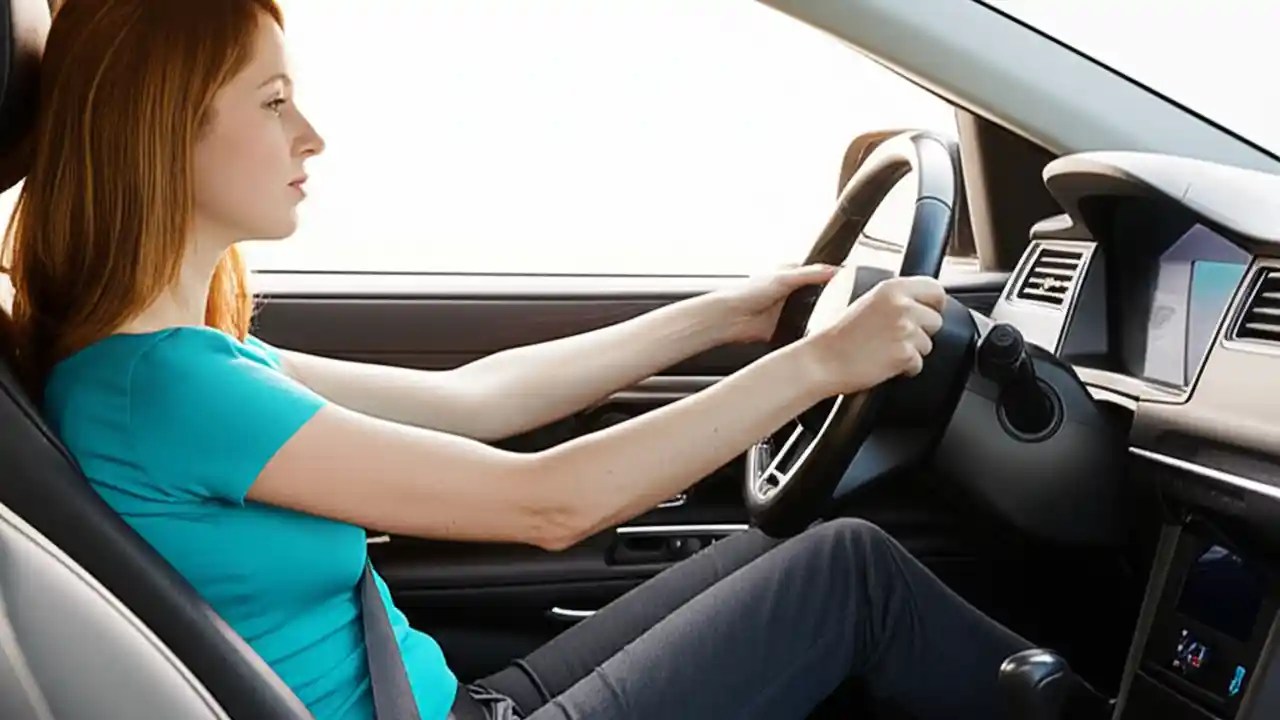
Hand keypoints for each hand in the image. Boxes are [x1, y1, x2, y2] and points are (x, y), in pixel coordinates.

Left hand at [710, 264, 839, 343]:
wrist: (731, 318)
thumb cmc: (747, 293)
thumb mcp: (783, 278)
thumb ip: (809, 274)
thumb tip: (834, 270)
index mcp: (789, 274)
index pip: (817, 273)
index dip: (832, 277)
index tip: (850, 280)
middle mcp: (790, 292)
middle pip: (817, 295)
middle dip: (828, 299)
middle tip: (844, 303)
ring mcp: (788, 310)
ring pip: (812, 313)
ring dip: (818, 316)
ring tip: (833, 319)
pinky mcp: (785, 327)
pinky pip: (802, 329)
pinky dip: (809, 330)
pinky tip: (817, 332)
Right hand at [798, 276, 946, 396]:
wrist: (822, 361)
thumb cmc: (837, 335)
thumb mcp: (866, 302)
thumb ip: (894, 298)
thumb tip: (920, 303)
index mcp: (891, 288)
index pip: (935, 289)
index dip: (934, 304)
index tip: (928, 312)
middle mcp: (902, 306)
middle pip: (936, 320)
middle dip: (922, 331)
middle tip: (896, 337)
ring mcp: (904, 330)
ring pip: (928, 344)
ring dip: (912, 351)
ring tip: (886, 350)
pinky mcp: (904, 354)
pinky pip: (918, 364)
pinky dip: (905, 368)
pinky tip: (885, 363)